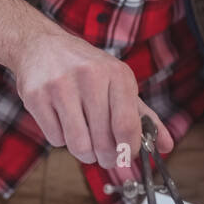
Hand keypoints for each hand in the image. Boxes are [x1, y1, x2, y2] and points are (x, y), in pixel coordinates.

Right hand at [12, 31, 173, 167]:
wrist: (41, 46)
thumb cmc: (87, 68)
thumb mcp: (119, 83)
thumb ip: (144, 116)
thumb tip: (167, 146)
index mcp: (117, 74)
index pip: (127, 126)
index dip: (129, 150)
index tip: (128, 155)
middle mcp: (90, 77)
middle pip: (104, 141)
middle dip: (108, 157)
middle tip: (106, 157)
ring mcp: (61, 86)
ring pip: (79, 145)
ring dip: (85, 153)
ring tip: (86, 143)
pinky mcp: (37, 97)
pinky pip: (55, 139)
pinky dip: (62, 140)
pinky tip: (64, 123)